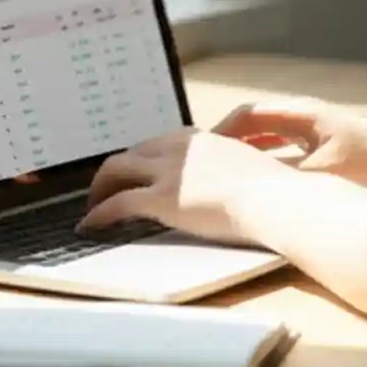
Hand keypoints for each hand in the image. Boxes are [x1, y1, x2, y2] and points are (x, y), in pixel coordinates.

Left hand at [78, 128, 293, 243]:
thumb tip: (231, 188)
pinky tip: (90, 226)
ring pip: (117, 170)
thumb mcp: (249, 170)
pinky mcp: (161, 198)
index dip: (142, 158)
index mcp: (202, 139)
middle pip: (133, 152)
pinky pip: (117, 204)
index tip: (136, 171)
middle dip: (115, 171)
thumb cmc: (275, 193)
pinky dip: (98, 214)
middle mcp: (180, 148)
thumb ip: (230, 172)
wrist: (276, 200)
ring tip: (91, 206)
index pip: (159, 143)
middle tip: (105, 189)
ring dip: (100, 188)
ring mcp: (168, 171)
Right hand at [213, 98, 366, 187]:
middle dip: (227, 142)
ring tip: (224, 174)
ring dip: (246, 151)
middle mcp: (305, 115)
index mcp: (300, 114)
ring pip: (269, 135)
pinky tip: (261, 181)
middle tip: (205, 166)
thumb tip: (243, 180)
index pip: (246, 115)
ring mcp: (317, 128)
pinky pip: (284, 146)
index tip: (200, 156)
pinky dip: (267, 159)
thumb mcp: (321, 176)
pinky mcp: (327, 143)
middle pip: (253, 122)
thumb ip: (279, 176)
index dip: (219, 134)